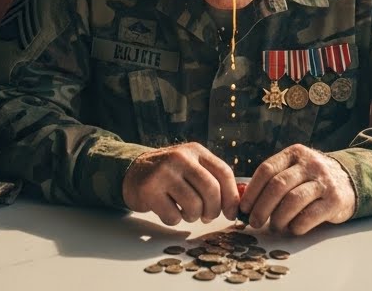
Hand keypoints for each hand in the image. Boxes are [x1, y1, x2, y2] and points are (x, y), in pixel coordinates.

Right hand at [121, 142, 240, 225]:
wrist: (133, 172)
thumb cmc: (170, 175)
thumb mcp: (192, 166)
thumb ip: (213, 178)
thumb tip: (237, 205)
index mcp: (195, 150)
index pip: (224, 172)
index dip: (232, 197)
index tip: (231, 213)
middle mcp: (180, 157)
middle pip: (211, 190)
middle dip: (213, 210)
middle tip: (207, 216)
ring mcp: (163, 172)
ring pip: (194, 206)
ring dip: (193, 217)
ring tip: (186, 212)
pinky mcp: (149, 189)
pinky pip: (174, 216)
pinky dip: (174, 219)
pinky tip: (168, 209)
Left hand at [241, 144, 354, 233]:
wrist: (349, 180)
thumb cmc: (312, 178)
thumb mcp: (295, 168)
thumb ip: (274, 179)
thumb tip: (245, 201)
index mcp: (294, 154)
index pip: (266, 170)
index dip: (252, 191)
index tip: (244, 207)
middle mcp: (309, 164)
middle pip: (277, 185)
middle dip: (262, 207)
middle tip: (254, 222)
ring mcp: (323, 181)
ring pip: (293, 200)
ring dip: (278, 218)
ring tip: (274, 227)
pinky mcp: (335, 200)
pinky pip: (310, 215)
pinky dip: (296, 225)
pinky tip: (292, 228)